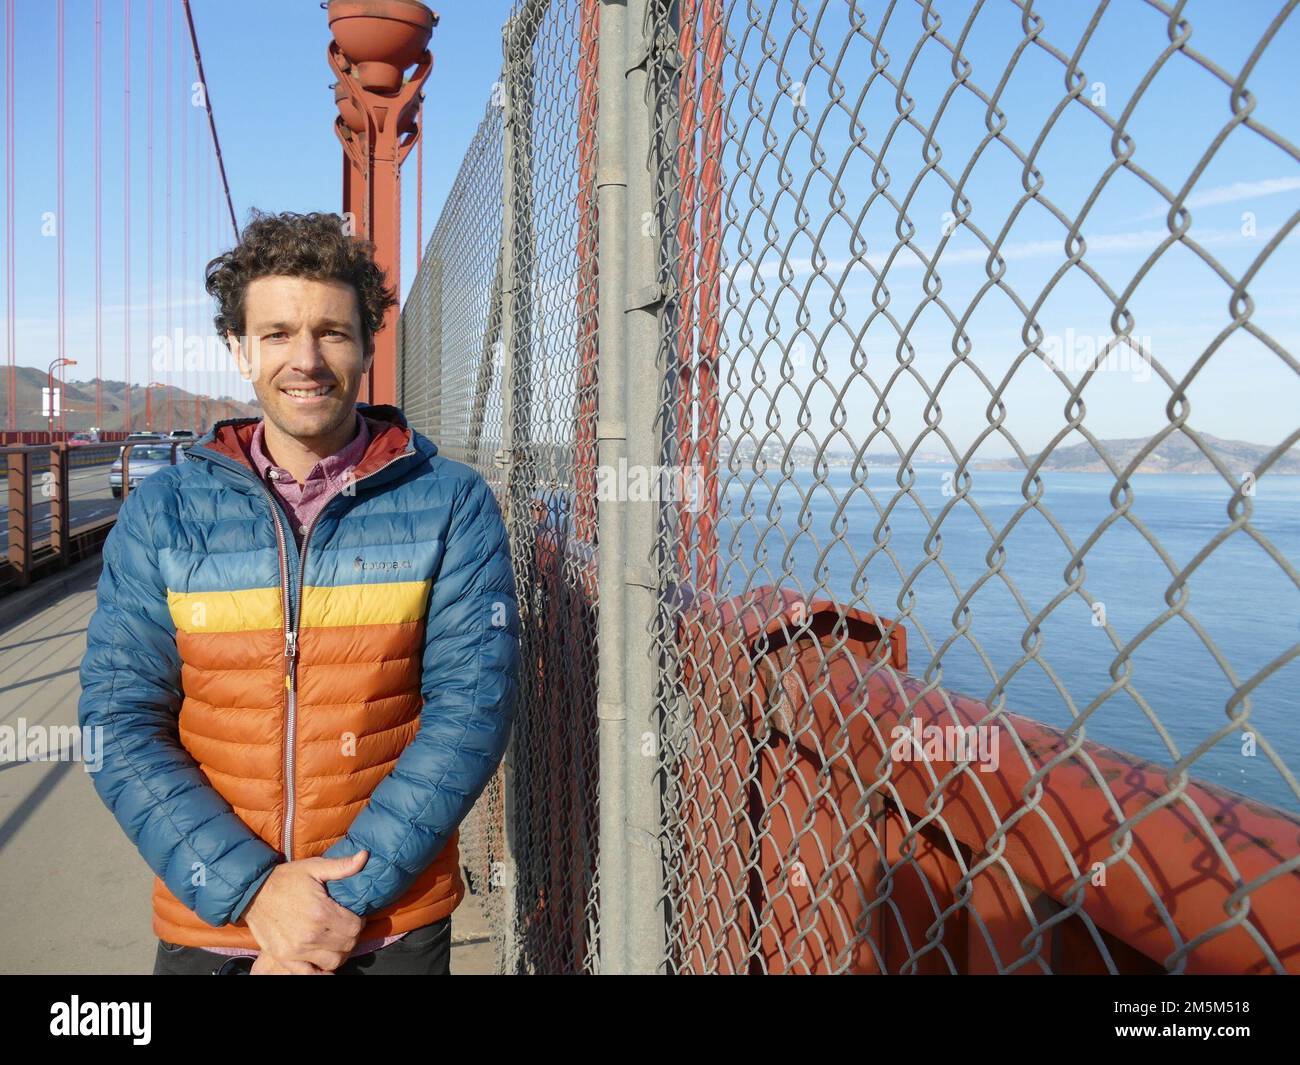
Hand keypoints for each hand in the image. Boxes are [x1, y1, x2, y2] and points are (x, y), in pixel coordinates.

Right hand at [243, 850, 368, 972]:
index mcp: (321, 912)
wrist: (252, 892)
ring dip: (340, 952)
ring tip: (336, 941)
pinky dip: (321, 972)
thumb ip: (342, 866)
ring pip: (334, 961)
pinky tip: (324, 964)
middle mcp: (311, 935)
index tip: (355, 915)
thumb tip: (365, 856)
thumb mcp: (314, 867)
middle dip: (352, 935)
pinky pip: (309, 974)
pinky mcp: (284, 958)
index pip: (355, 927)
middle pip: (348, 944)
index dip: (360, 921)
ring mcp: (297, 950)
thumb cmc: (285, 878)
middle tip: (346, 927)